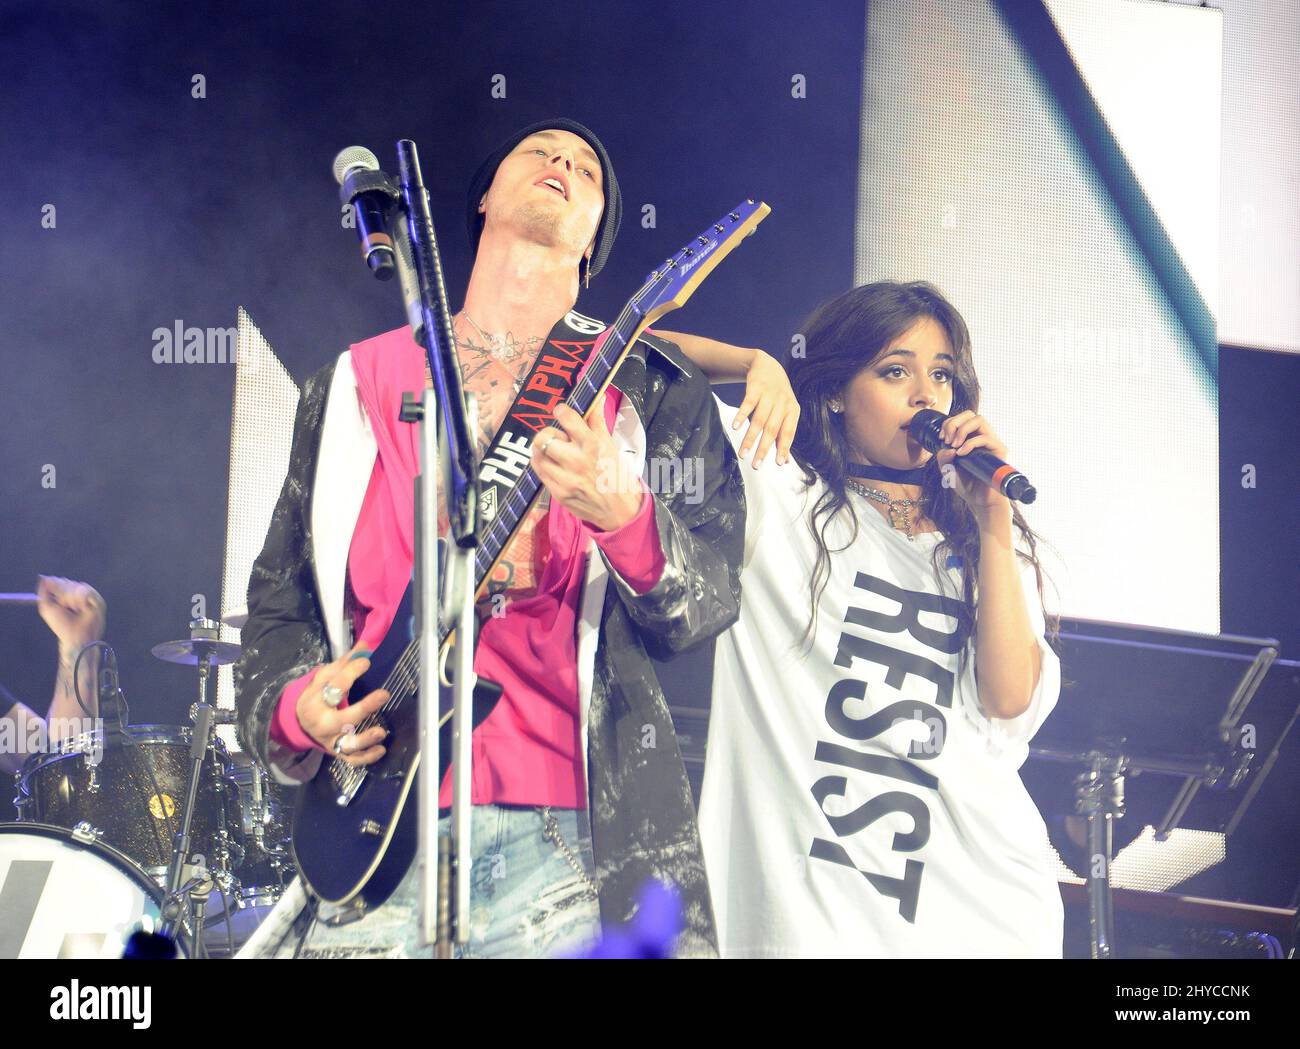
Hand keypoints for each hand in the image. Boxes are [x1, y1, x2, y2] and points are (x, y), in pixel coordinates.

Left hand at [36, 575, 105, 649]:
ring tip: (72, 609)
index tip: (53, 593)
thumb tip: (44, 577)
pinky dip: (81, 600)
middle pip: (68, 582)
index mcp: (66, 596)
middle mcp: (78, 595)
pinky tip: (81, 608)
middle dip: (62, 593)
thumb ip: (43, 592)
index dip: (56, 585)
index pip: (61, 581)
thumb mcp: (47, 607)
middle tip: (63, 605)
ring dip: (71, 598)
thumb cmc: (61, 625)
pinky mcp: (98, 601)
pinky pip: (87, 592)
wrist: (74, 637)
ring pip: (78, 586)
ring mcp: (89, 598)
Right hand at [296, 642, 389, 765]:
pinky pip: (352, 760)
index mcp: (315, 701)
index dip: (351, 672)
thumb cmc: (317, 696)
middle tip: (384, 694)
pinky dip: (366, 757)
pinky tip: (381, 750)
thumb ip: (345, 663)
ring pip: (347, 744)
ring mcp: (329, 740)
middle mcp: (321, 723)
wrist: (298, 722)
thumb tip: (366, 644)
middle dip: (364, 708)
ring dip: (365, 739)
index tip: (366, 662)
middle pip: (343, 718)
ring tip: (381, 732)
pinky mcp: (337, 752)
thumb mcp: (323, 678)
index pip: (334, 687)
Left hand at [532, 394, 643, 531]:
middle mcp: (577, 461)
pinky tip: (553, 464)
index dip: (561, 411)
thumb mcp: (610, 445)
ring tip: (553, 451)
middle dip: (549, 433)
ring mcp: (565, 479)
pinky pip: (539, 471)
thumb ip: (597, 420)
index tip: (561, 412)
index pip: (566, 417)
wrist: (620, 511)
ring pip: (537, 454)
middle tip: (558, 438)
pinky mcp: (557, 493)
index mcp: (593, 445)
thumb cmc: (617, 475)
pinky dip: (543, 464)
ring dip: (542, 449)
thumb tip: (597, 396)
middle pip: (544, 437)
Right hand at [733, 350, 798, 467]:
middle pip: (772, 429)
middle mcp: (783, 402)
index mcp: (793, 411)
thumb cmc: (777, 396)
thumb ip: (784, 435)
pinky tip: (735, 427)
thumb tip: (785, 461)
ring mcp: (769, 394)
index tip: (777, 464)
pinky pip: (748, 403)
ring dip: (750, 438)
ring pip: (759, 419)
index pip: (788, 433)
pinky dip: (741, 415)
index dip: (783, 448)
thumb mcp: (785, 412)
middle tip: (756, 465)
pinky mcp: (756, 387)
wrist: (768, 366)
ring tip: (743, 453)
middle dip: (763, 448)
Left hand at [934, 410, 1010, 519]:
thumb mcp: (948, 471)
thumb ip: (943, 458)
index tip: (941, 438)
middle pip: (971, 414)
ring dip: (963, 429)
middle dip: (954, 422)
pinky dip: (970, 443)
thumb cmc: (967, 485)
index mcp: (971, 438)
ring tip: (954, 444)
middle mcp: (982, 437)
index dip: (949, 423)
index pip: (962, 418)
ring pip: (980, 420)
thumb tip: (948, 448)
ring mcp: (992, 442)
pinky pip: (986, 438)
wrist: (980, 501)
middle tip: (946, 440)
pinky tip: (961, 454)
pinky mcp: (1000, 450)